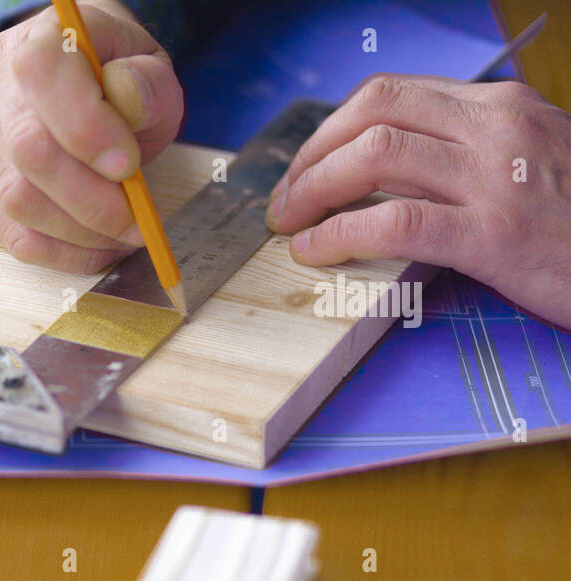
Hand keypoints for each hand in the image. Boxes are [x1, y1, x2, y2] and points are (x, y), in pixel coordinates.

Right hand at [0, 0, 184, 272]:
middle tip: (137, 222)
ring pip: (15, 202)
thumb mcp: (146, 66)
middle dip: (91, 200)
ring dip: (78, 233)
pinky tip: (92, 248)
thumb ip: (146, 83)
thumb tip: (128, 101)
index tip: (131, 166)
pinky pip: (8, 233)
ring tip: (121, 236)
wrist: (70, 83)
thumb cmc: (112, 77)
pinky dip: (58, 253)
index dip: (88, 131)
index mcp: (34, 41)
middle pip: (29, 153)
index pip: (45, 80)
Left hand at [267, 74, 570, 326]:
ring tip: (290, 224)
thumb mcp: (529, 161)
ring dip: (313, 189)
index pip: (390, 95)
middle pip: (372, 114)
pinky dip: (340, 234)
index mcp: (501, 107)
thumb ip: (466, 153)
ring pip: (374, 156)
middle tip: (285, 199)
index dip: (330, 131)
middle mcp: (495, 128)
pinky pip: (394, 221)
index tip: (304, 168)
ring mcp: (495, 178)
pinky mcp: (494, 234)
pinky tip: (316, 250)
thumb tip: (383, 167)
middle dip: (311, 155)